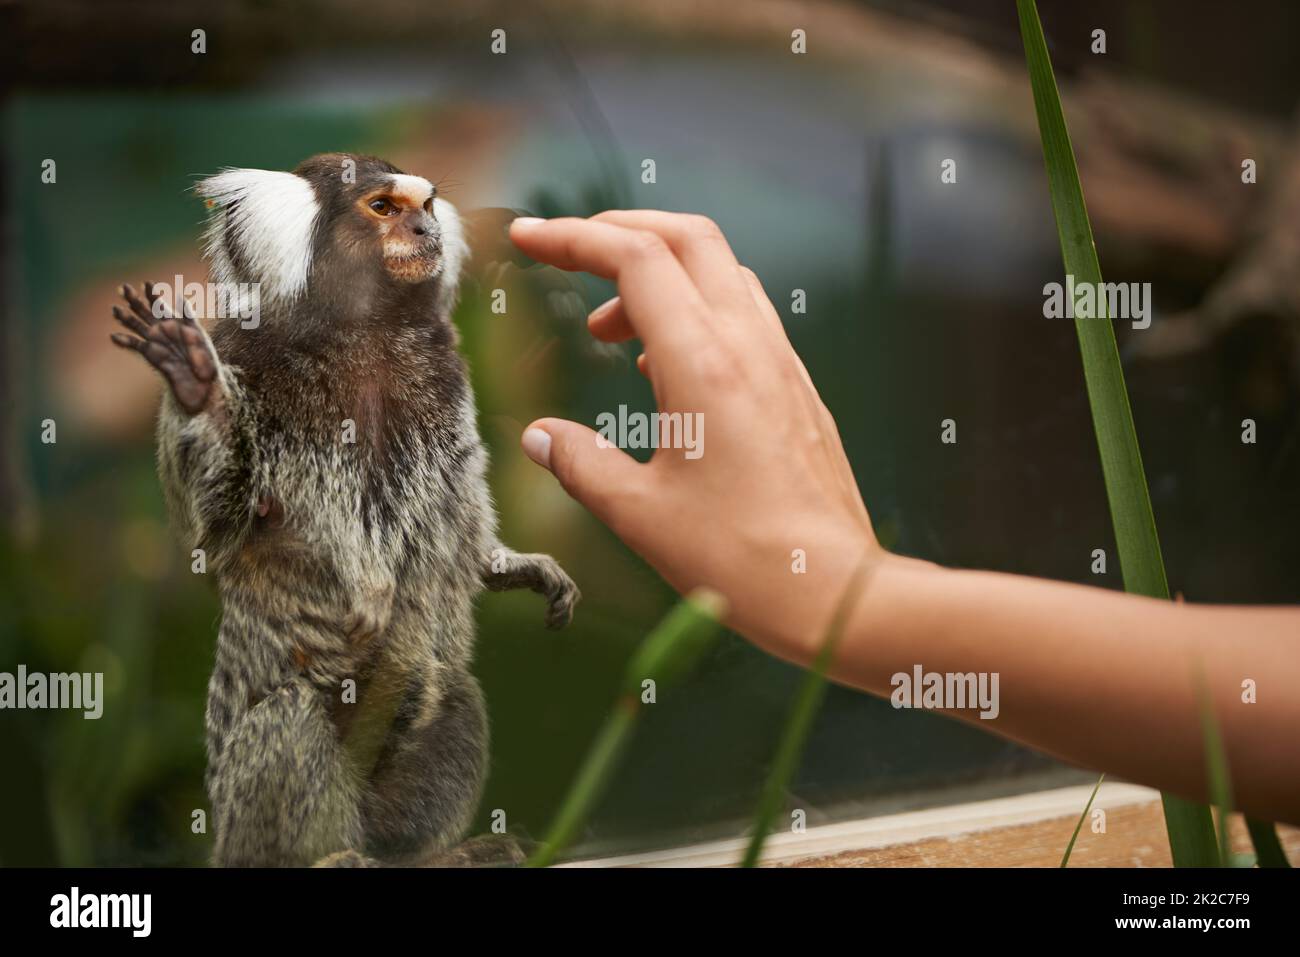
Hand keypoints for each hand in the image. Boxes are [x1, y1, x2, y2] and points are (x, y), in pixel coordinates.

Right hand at [510, 212, 880, 658]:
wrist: (833, 589)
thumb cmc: (737, 557)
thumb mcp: (638, 513)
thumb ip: (580, 463)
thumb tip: (539, 438)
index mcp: (703, 362)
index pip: (635, 258)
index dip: (574, 237)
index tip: (529, 238)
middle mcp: (748, 344)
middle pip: (686, 238)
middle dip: (621, 230)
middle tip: (570, 255)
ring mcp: (780, 361)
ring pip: (720, 273)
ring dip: (659, 275)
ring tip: (609, 331)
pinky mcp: (795, 387)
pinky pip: (743, 315)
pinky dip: (694, 311)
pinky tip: (665, 367)